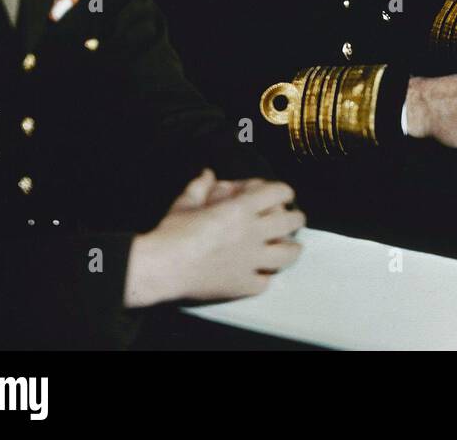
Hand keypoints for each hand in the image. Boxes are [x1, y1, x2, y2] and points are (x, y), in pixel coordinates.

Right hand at [125, 174, 303, 307]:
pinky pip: (265, 282)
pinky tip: (261, 273)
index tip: (283, 195)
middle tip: (294, 220)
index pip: (279, 192)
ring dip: (292, 248)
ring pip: (288, 254)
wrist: (161, 267)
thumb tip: (207, 173)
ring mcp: (251, 260)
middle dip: (296, 218)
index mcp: (241, 208)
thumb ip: (200, 186)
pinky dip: (265, 276)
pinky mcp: (243, 284)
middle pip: (291, 221)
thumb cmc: (172, 232)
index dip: (284, 191)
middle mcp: (252, 232)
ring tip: (289, 247)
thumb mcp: (185, 203)